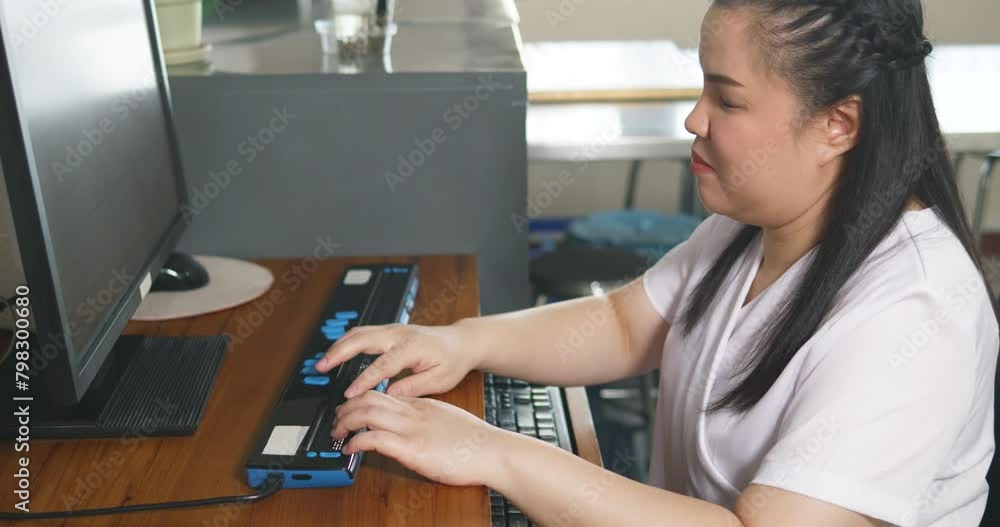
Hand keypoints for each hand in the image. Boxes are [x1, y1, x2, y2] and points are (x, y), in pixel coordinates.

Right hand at [315, 323, 478, 397]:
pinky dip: (347, 341)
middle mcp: (400, 334)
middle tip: (321, 368)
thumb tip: (388, 396)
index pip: (383, 365)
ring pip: (359, 332)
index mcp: (412, 347)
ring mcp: (393, 329)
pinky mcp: (389, 330)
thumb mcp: (439, 380)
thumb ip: (412, 387)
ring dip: (339, 346)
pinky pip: (363, 332)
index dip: (364, 380)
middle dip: (339, 353)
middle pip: (363, 339)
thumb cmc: (452, 361)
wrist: (460, 341)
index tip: (349, 394)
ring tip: (323, 362)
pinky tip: (336, 352)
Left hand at [331, 391, 507, 486]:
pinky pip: (374, 439)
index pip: (382, 394)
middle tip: (336, 421)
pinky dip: (355, 442)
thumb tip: (411, 426)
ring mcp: (412, 429)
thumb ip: (427, 419)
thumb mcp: (447, 421)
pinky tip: (349, 449)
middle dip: (345, 408)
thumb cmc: (475, 442)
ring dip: (344, 422)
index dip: (360, 401)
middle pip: (368, 398)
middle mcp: (413, 412)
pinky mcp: (412, 449)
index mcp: (422, 405)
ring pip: (366, 412)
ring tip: (336, 433)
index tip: (350, 411)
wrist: (493, 451)